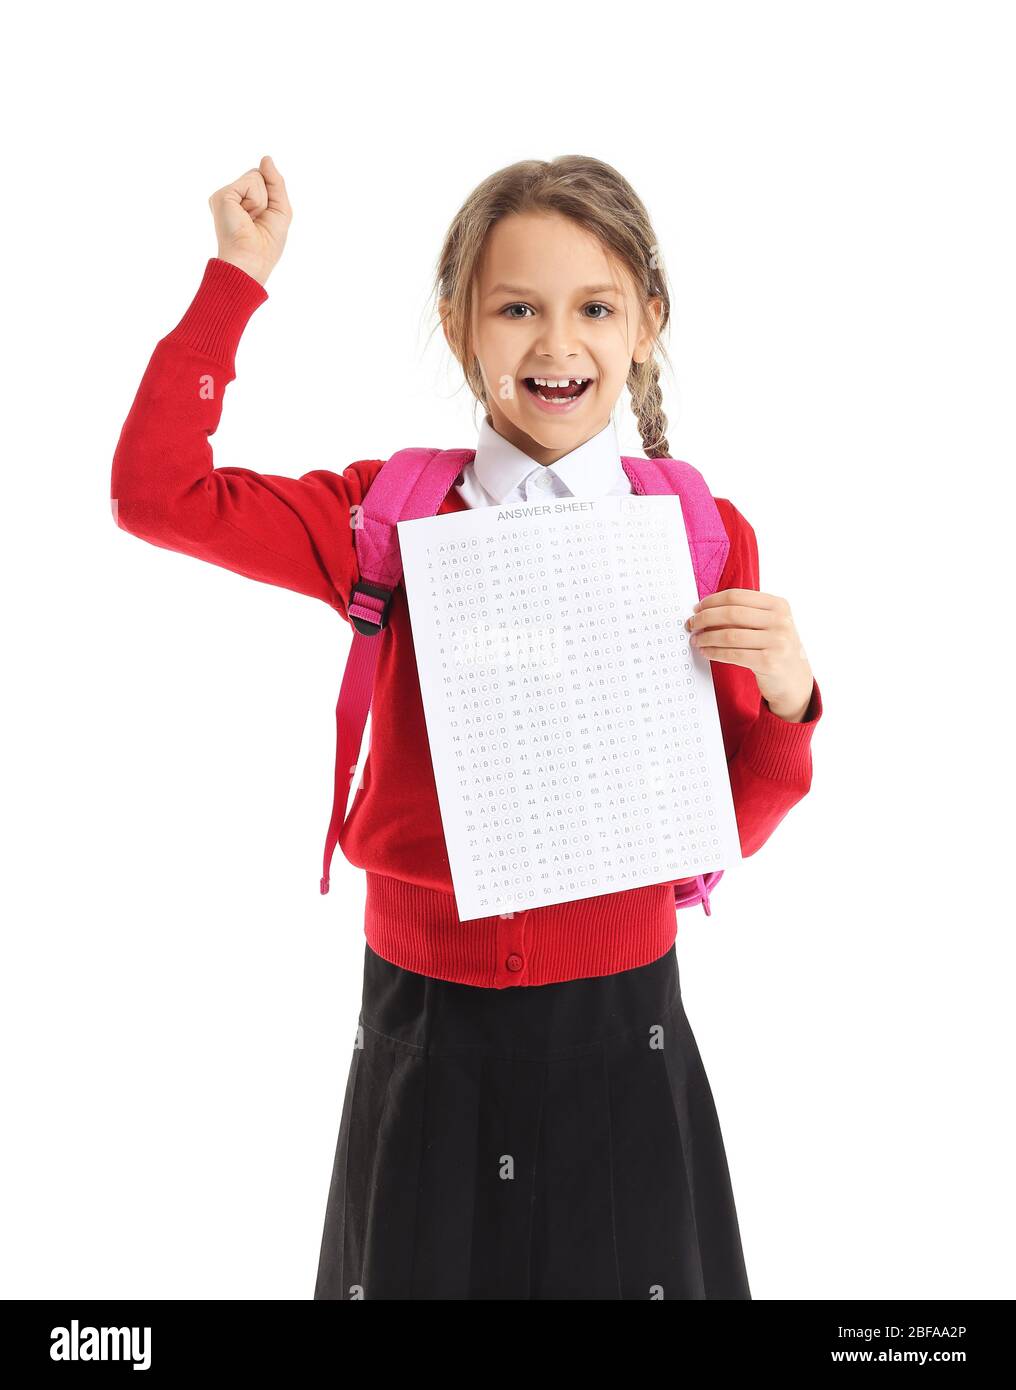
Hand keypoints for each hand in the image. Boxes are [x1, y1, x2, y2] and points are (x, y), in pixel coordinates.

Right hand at [208, 155, 291, 285]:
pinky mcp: (222, 195)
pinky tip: (246, 216)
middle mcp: (231, 198)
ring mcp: (225, 196)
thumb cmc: (267, 244)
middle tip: (258, 220)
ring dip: (263, 201)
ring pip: (256, 177)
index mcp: (242, 203)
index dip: (271, 198)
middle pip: (259, 176)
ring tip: (251, 219)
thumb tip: (266, 158)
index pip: (263, 181)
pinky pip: (251, 182)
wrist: (252, 261)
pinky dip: (256, 200)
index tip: (264, 219)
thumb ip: (275, 182)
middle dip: (268, 198)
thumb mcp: (280, 209)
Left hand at [686, 589, 814, 721]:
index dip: (712, 601)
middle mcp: (780, 621)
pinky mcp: (769, 662)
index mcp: (778, 605)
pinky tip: (706, 651)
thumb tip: (704, 610)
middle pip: (731, 613)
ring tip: (696, 639)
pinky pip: (733, 654)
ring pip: (729, 635)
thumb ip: (744, 614)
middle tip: (691, 624)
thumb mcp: (768, 624)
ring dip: (706, 637)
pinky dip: (714, 652)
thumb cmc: (774, 647)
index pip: (737, 596)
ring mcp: (777, 642)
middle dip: (705, 618)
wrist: (794, 678)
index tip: (697, 608)